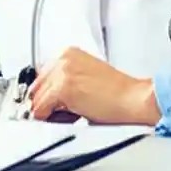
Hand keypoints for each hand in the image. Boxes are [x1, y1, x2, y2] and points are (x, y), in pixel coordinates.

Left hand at [28, 47, 160, 124]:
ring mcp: (62, 72)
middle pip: (37, 85)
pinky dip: (48, 117)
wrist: (134, 99)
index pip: (42, 74)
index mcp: (69, 52)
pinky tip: (69, 116)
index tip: (53, 102)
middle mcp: (64, 58)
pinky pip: (41, 108)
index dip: (47, 92)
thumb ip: (67, 79)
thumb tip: (50, 96)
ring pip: (37, 97)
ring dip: (48, 110)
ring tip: (71, 113)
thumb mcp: (87, 76)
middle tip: (62, 111)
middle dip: (45, 100)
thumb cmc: (118, 93)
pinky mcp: (63, 88)